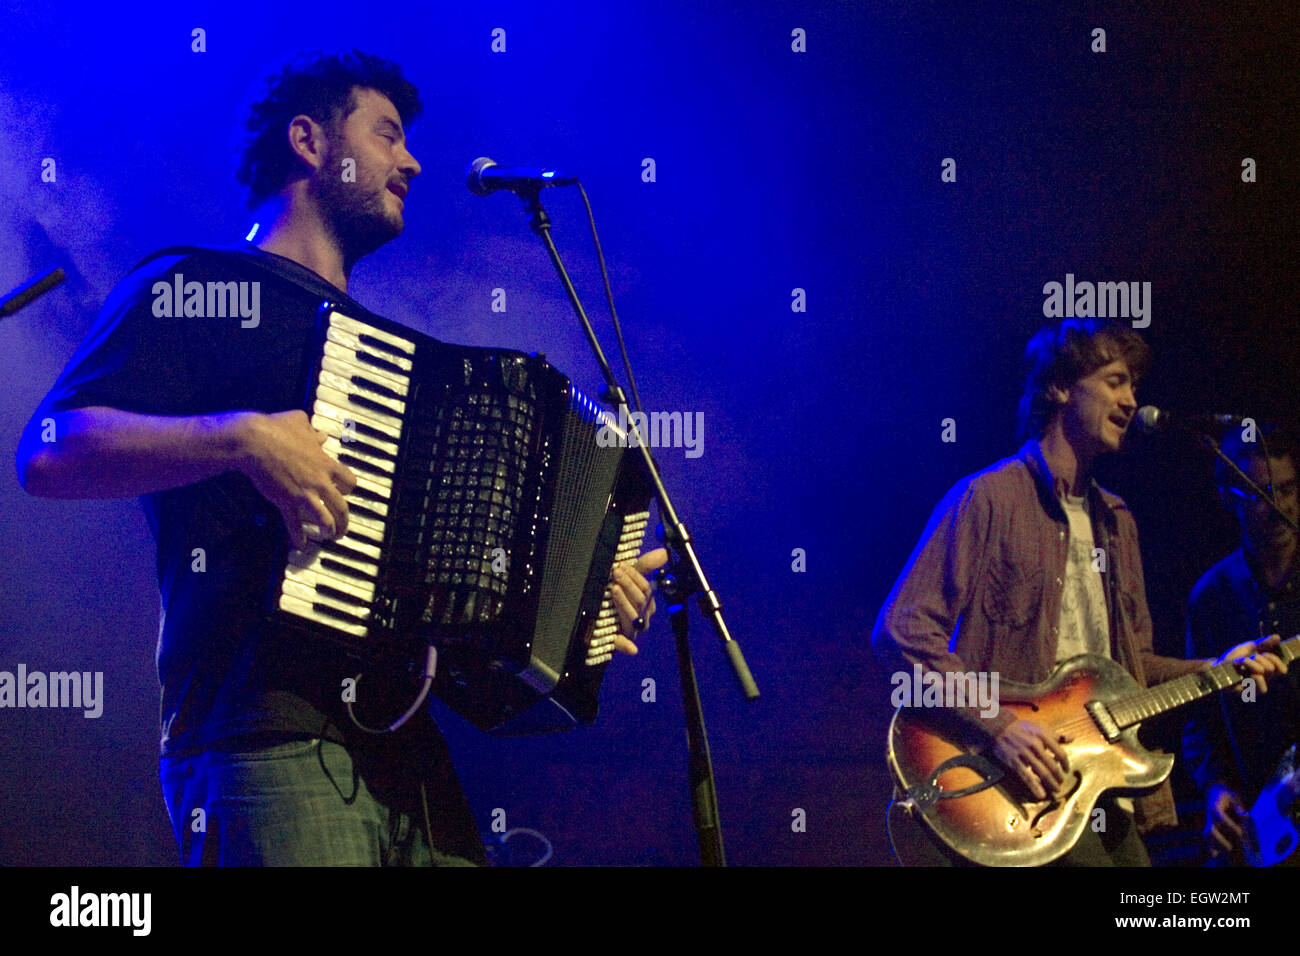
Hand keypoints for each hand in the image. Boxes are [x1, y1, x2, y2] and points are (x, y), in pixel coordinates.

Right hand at [236, 410, 357, 549]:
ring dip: (330, 530)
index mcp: (325, 463)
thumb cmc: (276, 428)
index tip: (344, 493)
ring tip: (331, 536)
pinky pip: (295, 523)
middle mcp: (320, 481)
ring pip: (325, 518)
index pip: (349, 481)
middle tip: (343, 527)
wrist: (253, 441)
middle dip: (345, 519)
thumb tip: (320, 433)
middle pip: (341, 505)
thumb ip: (312, 430)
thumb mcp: (299, 422)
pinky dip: (299, 536)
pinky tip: (302, 545)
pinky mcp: (286, 501)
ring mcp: (304, 493)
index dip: (348, 489)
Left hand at [609, 548, 668, 654]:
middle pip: (640, 603)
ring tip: (614, 590)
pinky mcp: (619, 641)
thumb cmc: (620, 596)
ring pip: (633, 618)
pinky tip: (631, 648)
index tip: (622, 566)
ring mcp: (632, 630)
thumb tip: (664, 552)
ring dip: (624, 604)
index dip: (635, 577)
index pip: (646, 590)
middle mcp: (642, 618)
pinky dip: (627, 646)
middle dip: (628, 586)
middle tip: (616, 573)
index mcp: (647, 604)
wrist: (602, 621)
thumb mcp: (630, 579)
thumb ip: (645, 566)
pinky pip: (623, 644)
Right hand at [991, 719, 1070, 800]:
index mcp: (1043, 736)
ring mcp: (1024, 753)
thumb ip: (1056, 735)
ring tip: (1056, 789)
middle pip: (1052, 765)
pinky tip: (1041, 795)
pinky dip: (1035, 787)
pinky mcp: (1014, 761)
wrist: (999, 727)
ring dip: (1051, 783)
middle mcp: (1035, 744)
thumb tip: (1072, 738)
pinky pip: (1027, 776)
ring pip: (1042, 772)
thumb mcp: (1040, 728)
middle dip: (1058, 776)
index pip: (1060, 753)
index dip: (1065, 764)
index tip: (1066, 770)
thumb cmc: (1022, 728)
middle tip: (1060, 782)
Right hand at [1204, 784, 1246, 855]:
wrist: (1213, 790)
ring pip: (1207, 835)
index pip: (1221, 819)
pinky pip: (1207, 837)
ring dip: (1214, 845)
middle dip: (1220, 840)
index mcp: (1215, 807)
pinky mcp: (1209, 826)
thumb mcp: (1234, 797)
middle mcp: (1210, 816)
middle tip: (1231, 847)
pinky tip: (1215, 855)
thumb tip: (1245, 815)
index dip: (1231, 826)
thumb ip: (1239, 807)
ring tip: (1224, 853)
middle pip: (1211, 830)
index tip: (1241, 832)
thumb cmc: (1226, 795)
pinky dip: (1210, 846)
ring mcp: (1208, 822)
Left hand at [1217, 634, 1287, 694]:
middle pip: (1271, 668)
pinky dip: (1253, 674)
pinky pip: (1260, 687)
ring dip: (1253, 663)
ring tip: (1242, 661)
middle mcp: (1262, 680)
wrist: (1216, 665)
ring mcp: (1255, 687)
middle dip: (1259, 659)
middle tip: (1248, 658)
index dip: (1276, 660)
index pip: (1282, 669)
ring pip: (1263, 672)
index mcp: (1265, 671)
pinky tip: (1244, 670)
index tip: (1265, 653)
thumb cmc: (1233, 658)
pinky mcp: (1247, 693)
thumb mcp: (1249, 648)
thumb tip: (1278, 637)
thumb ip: (1264, 643)